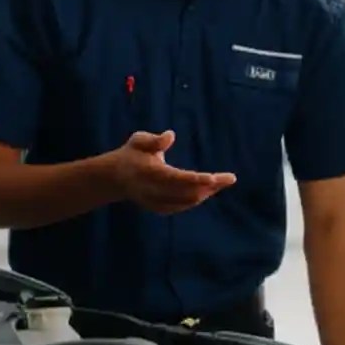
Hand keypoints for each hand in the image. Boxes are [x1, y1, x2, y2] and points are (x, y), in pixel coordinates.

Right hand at [111, 130, 236, 214]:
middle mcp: (153, 191)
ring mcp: (156, 202)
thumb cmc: (132, 154)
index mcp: (150, 173)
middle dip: (210, 186)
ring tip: (224, 182)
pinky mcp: (159, 209)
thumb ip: (154, 139)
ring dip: (206, 193)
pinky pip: (182, 206)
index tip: (214, 178)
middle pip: (186, 192)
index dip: (196, 179)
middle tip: (230, 178)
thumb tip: (171, 135)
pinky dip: (197, 199)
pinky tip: (210, 190)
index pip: (177, 178)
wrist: (114, 178)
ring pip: (187, 202)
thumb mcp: (139, 140)